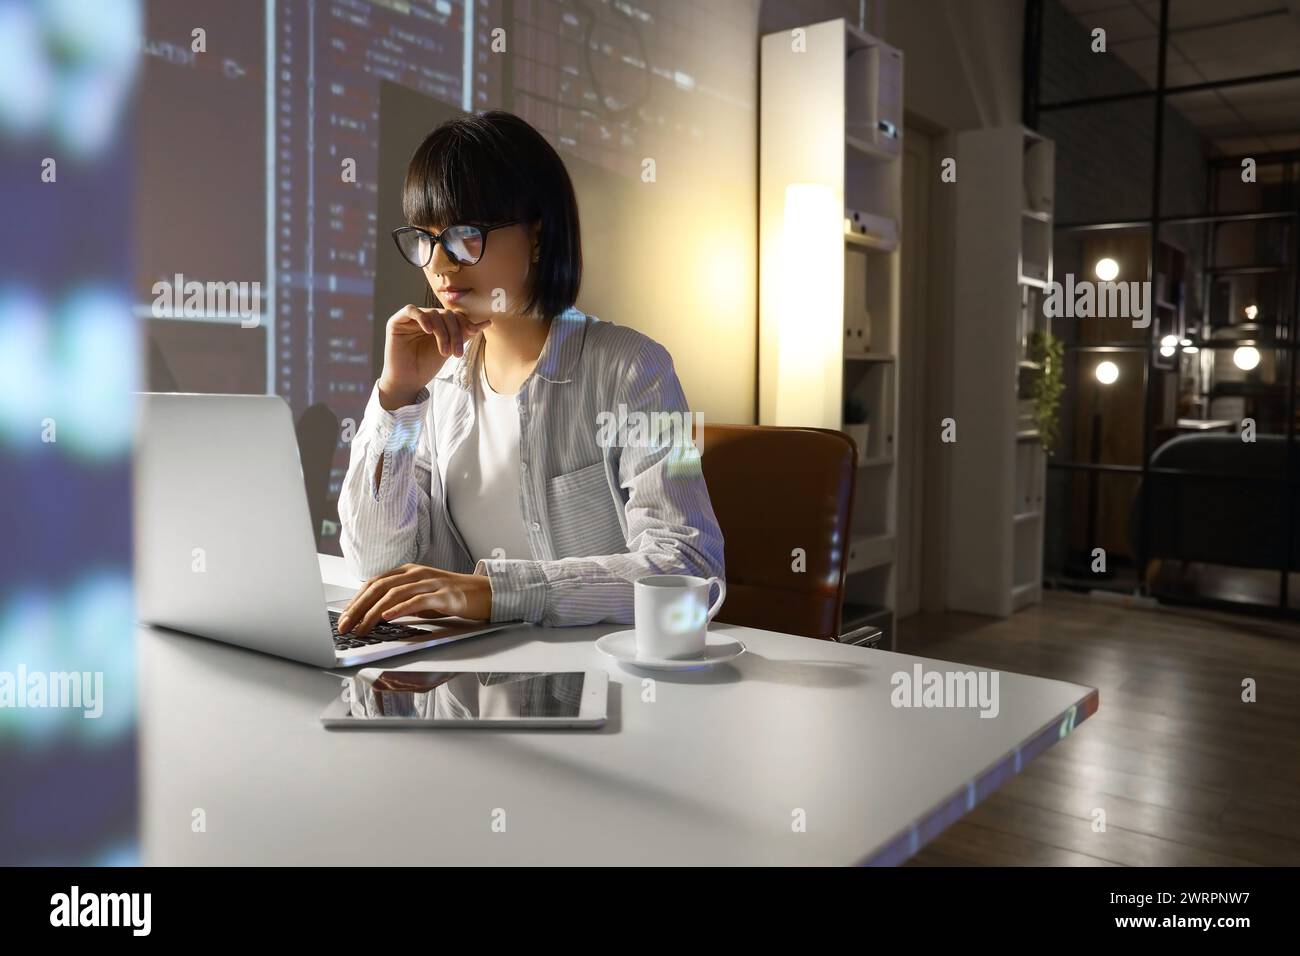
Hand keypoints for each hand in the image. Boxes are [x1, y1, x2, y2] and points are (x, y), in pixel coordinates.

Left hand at [336, 564, 491, 634]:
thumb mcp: (420, 595)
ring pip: (394, 594)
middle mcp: (416, 573)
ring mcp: (430, 582)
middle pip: (379, 587)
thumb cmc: (450, 596)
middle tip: (346, 626)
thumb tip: (373, 615)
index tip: (344, 618)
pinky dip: (400, 608)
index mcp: (407, 571)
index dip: (356, 600)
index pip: (374, 583)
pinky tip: (388, 617)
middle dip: (358, 608)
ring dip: (374, 613)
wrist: (483, 593)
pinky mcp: (444, 595)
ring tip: (362, 627)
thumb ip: (400, 600)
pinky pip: (417, 601)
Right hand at [378, 305, 491, 408]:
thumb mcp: (450, 349)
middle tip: (457, 353)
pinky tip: (429, 331)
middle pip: (445, 314)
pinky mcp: (397, 322)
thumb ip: (464, 334)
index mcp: (437, 324)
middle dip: (455, 332)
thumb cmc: (427, 366)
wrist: (409, 381)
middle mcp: (424, 319)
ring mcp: (410, 320)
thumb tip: (486, 322)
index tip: (473, 333)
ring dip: (442, 332)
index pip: (453, 315)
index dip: (464, 322)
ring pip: (432, 313)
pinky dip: (422, 318)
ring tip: (444, 352)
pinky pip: (410, 310)